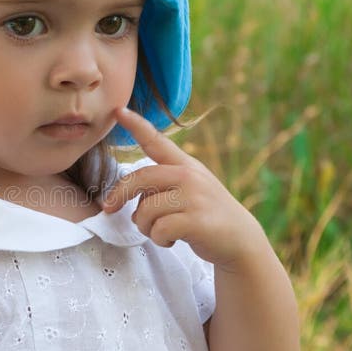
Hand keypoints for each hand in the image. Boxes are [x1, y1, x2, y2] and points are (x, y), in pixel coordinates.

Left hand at [103, 107, 267, 270]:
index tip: (118, 110)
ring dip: (145, 226)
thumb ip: (162, 187)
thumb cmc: (207, 215)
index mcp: (185, 165)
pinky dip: (159, 239)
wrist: (241, 239)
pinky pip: (159, 229)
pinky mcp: (196, 221)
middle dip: (119, 194)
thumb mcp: (191, 189)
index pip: (156, 141)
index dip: (136, 125)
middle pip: (140, 178)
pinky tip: (171, 240)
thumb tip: (127, 203)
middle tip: (110, 207)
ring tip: (160, 231)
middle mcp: (189, 176)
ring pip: (146, 210)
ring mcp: (194, 197)